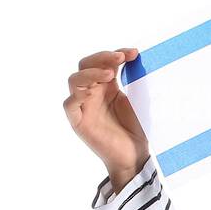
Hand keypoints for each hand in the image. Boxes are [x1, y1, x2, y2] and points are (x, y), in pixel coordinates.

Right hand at [64, 49, 150, 179]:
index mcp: (108, 86)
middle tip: (121, 59)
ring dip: (90, 73)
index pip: (104, 62)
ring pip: (75, 80)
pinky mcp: (78, 122)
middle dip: (102, 58)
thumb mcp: (138, 102)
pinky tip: (90, 93)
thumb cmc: (137, 130)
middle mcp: (93, 92)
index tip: (134, 52)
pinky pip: (69, 104)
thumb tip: (141, 60)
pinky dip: (77, 95)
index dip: (116, 54)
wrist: (135, 156)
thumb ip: (135, 82)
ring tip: (108, 74)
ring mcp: (83, 106)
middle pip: (86, 65)